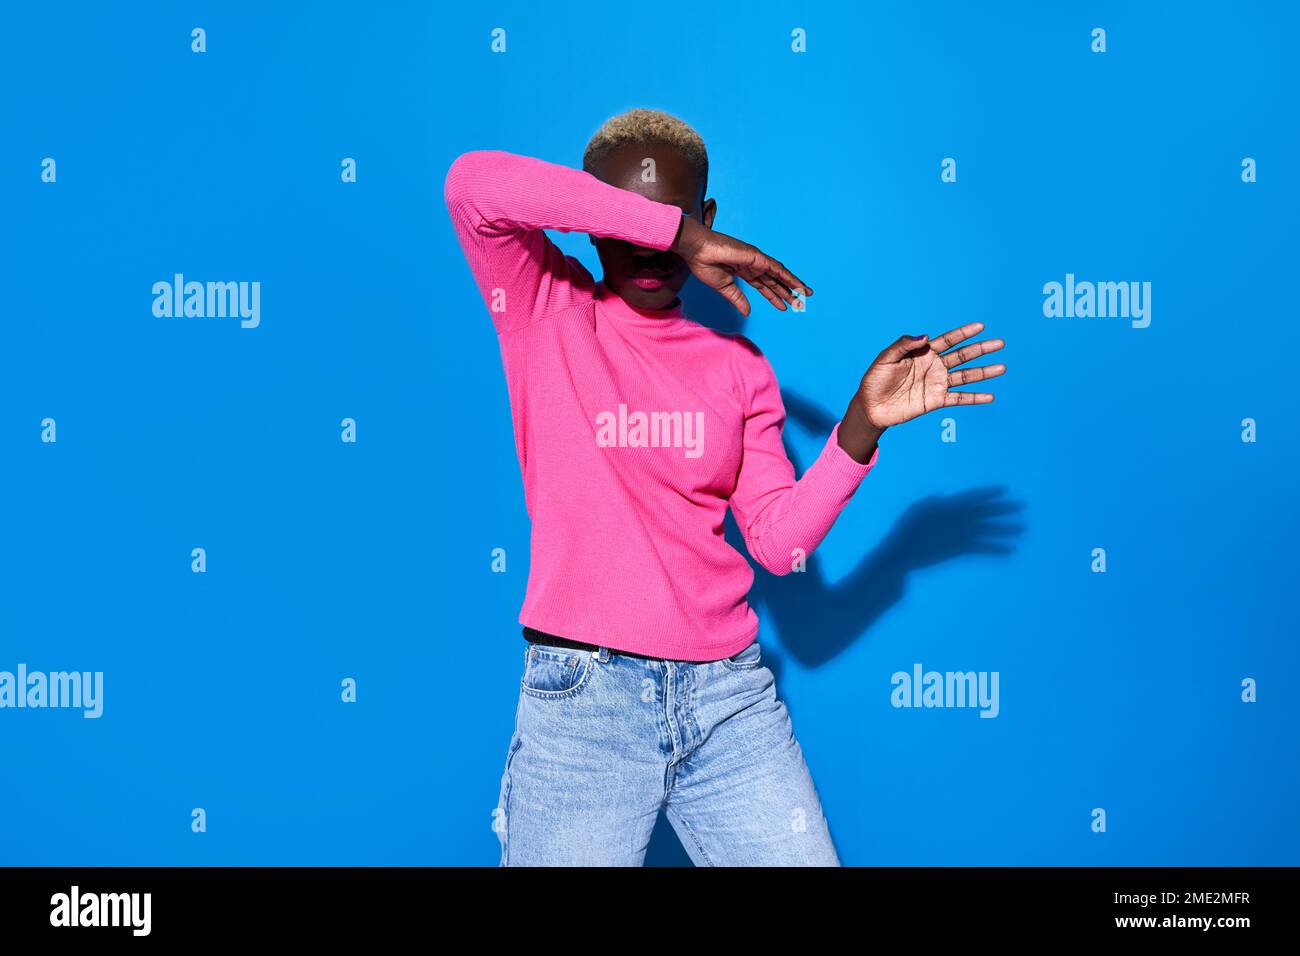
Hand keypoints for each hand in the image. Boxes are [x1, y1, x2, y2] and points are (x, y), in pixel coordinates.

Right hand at [670, 216, 810, 315]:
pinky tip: (796, 284)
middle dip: (787, 292)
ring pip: (779, 274)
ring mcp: (756, 260)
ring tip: (805, 293)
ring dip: (792, 284)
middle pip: (774, 281)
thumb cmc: (704, 264)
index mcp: (743, 271)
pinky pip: (776, 268)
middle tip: (800, 302)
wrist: (697, 250)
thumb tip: (748, 312)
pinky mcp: (756, 257)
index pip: (763, 286)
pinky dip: (787, 276)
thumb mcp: (724, 287)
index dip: (774, 296)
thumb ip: (737, 299)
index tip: (784, 307)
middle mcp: (752, 265)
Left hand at [856, 322, 1005, 427]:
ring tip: (1001, 368)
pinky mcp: (935, 401)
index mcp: (923, 353)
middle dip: (981, 350)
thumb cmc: (875, 379)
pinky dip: (974, 398)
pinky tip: (990, 396)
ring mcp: (936, 384)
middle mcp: (934, 367)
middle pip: (962, 356)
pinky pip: (959, 399)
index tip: (981, 326)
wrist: (870, 406)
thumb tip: (927, 336)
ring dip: (984, 372)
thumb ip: (904, 345)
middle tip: (1000, 343)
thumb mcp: (886, 358)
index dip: (964, 333)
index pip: (948, 340)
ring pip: (965, 376)